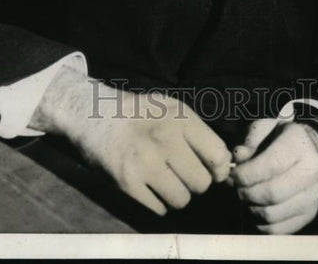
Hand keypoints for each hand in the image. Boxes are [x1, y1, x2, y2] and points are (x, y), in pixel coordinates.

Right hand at [29, 67, 231, 215]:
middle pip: (201, 183)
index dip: (220, 168)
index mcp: (178, 117)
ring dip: (177, 195)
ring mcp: (144, 162)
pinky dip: (158, 203)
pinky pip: (159, 209)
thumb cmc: (139, 113)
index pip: (218, 154)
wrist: (92, 115)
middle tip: (183, 173)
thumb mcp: (170, 108)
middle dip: (196, 182)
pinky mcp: (126, 182)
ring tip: (166, 180)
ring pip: (182, 200)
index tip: (213, 170)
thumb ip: (198, 133)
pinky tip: (149, 186)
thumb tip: (225, 167)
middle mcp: (163, 139)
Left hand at [230, 118, 317, 233]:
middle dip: (246, 192)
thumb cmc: (280, 137)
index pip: (271, 165)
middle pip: (272, 194)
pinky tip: (256, 207)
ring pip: (272, 215)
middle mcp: (311, 171)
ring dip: (250, 208)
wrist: (310, 149)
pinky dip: (260, 223)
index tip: (233, 175)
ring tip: (245, 196)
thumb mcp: (264, 127)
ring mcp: (312, 196)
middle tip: (236, 187)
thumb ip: (249, 140)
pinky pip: (277, 230)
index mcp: (299, 145)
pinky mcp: (308, 214)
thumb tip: (238, 158)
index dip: (247, 174)